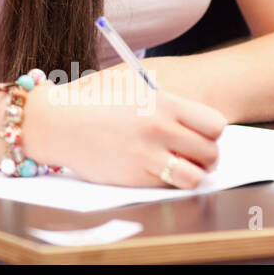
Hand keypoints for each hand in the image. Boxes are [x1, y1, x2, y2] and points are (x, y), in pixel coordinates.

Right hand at [24, 69, 226, 188]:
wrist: (58, 122)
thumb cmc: (94, 103)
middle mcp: (160, 129)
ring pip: (197, 176)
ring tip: (179, 167)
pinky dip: (167, 182)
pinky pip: (169, 186)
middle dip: (205, 156)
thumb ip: (165, 102)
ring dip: (192, 174)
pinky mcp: (136, 177)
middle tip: (191, 154)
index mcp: (163, 103)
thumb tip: (193, 117)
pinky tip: (153, 170)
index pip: (214, 124)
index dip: (211, 132)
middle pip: (211, 152)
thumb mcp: (131, 89)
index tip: (201, 133)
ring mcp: (149, 155)